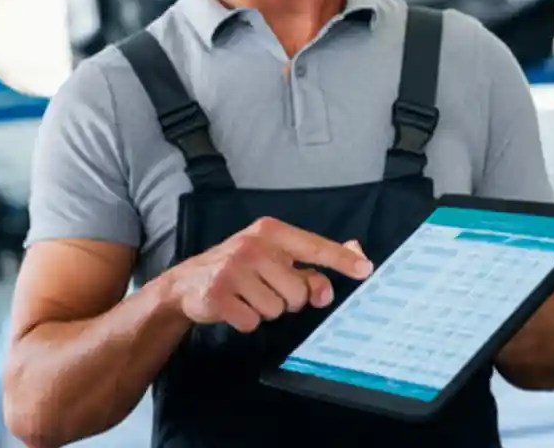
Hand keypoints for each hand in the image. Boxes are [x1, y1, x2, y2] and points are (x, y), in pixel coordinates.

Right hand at [161, 217, 373, 333]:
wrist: (187, 282)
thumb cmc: (239, 267)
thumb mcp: (274, 256)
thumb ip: (313, 261)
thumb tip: (357, 254)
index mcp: (271, 231)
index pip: (314, 247)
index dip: (342, 260)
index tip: (366, 269)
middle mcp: (253, 246)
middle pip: (298, 292)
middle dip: (287, 300)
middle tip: (266, 289)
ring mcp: (233, 269)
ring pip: (276, 310)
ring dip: (265, 311)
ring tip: (247, 296)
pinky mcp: (218, 294)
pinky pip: (252, 322)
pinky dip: (246, 321)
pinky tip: (233, 307)